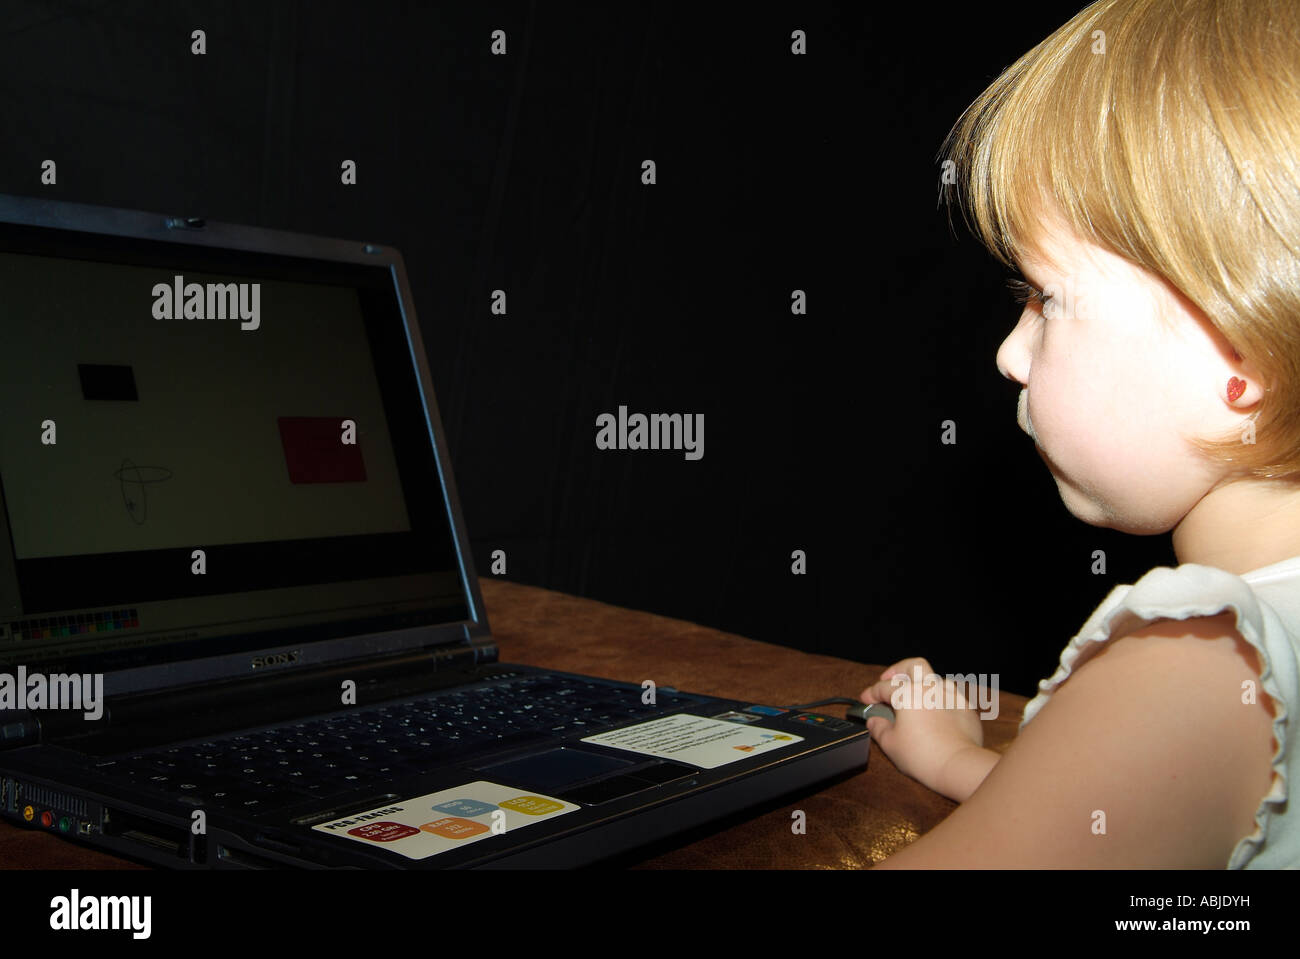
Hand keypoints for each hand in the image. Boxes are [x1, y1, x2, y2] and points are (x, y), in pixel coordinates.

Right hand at [860, 657, 985, 799]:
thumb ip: (878, 728)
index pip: (884, 687)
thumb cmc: (923, 756)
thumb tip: (875, 721)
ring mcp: (951, 697)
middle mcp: (930, 689)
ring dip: (923, 685)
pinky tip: (936, 715)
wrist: (959, 766)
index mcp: (908, 694)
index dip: (871, 693)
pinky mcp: (966, 709)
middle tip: (889, 679)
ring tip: (915, 698)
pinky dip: (940, 702)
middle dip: (898, 669)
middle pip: (913, 665)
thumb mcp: (890, 744)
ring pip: (935, 679)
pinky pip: (951, 698)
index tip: (866, 700)